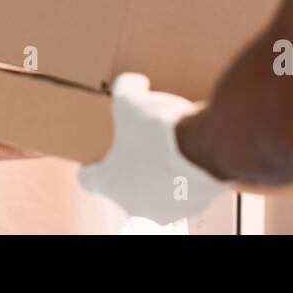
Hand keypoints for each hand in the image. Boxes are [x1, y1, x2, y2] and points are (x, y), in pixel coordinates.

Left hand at [78, 72, 225, 223]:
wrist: (204, 148)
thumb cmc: (157, 129)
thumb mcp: (130, 98)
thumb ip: (124, 87)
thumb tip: (133, 82)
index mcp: (109, 183)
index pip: (88, 180)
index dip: (92, 165)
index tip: (101, 153)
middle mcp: (135, 205)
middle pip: (127, 185)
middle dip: (134, 164)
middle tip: (143, 140)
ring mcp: (167, 210)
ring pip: (158, 191)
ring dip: (162, 173)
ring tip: (171, 145)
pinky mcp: (195, 206)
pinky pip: (186, 191)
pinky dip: (187, 176)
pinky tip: (192, 153)